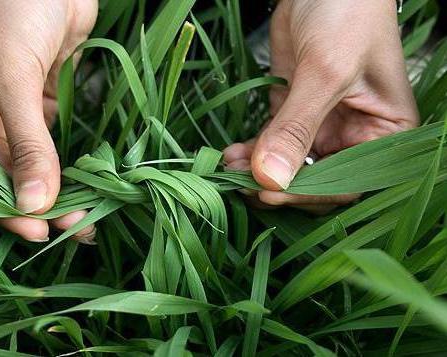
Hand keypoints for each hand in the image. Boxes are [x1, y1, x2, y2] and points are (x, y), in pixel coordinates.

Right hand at [0, 0, 97, 241]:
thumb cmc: (15, 10)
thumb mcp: (13, 78)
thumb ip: (26, 143)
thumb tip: (34, 205)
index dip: (1, 206)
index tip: (36, 229)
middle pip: (2, 175)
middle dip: (35, 204)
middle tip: (71, 229)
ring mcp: (9, 113)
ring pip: (29, 165)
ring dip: (54, 191)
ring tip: (83, 218)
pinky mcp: (40, 106)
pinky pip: (49, 146)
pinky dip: (65, 168)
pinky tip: (82, 188)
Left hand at [224, 0, 417, 211]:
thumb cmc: (348, 15)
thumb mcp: (325, 73)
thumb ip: (297, 128)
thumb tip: (270, 178)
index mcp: (384, 133)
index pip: (347, 182)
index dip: (308, 193)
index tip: (269, 191)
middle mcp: (354, 136)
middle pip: (314, 180)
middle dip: (277, 184)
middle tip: (241, 183)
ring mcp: (321, 126)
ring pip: (288, 166)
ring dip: (257, 171)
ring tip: (229, 169)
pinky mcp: (293, 112)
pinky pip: (272, 142)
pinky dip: (251, 152)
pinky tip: (231, 154)